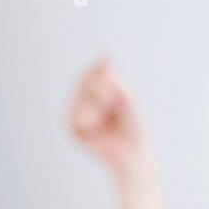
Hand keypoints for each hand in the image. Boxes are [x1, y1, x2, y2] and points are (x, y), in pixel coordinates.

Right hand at [65, 55, 152, 176]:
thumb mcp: (126, 98)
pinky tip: (97, 129)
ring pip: (78, 98)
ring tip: (107, 118)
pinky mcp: (73, 130)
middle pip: (82, 81)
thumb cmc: (135, 127)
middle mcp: (86, 102)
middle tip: (114, 102)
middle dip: (100, 89)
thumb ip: (114, 79)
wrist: (133, 153)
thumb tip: (104, 55)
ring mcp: (78, 115)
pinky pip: (75, 117)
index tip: (108, 66)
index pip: (91, 73)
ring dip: (95, 106)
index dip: (96, 70)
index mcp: (100, 93)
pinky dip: (88, 121)